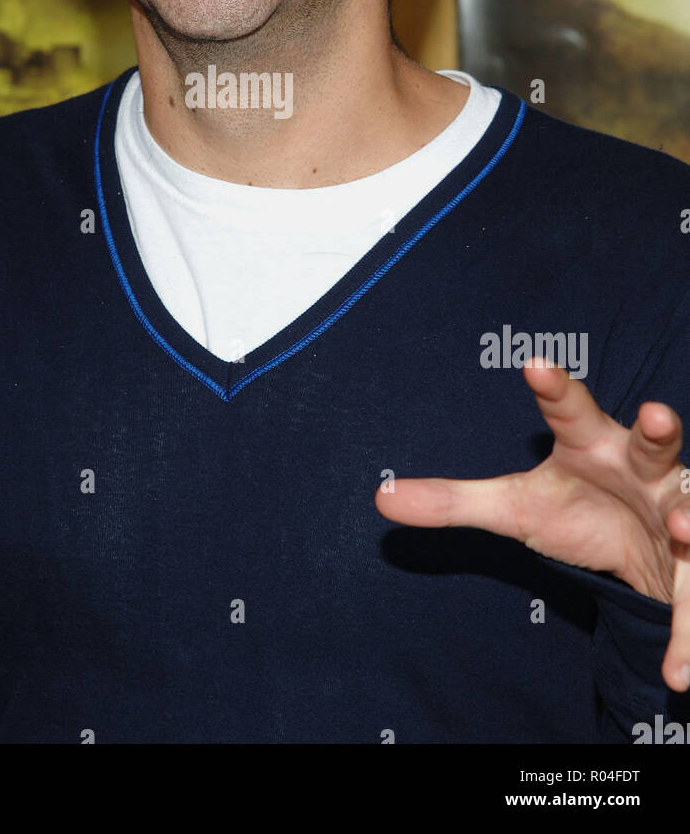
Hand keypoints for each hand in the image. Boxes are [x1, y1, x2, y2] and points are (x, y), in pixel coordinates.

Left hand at [374, 358, 689, 690]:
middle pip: (655, 441)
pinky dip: (689, 634)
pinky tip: (679, 672)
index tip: (535, 366)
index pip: (571, 411)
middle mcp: (643, 467)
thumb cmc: (580, 506)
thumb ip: (454, 501)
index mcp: (592, 444)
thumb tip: (379, 499)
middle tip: (656, 415)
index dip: (555, 388)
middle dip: (659, 428)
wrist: (646, 548)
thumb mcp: (516, 506)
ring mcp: (680, 509)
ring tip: (679, 527)